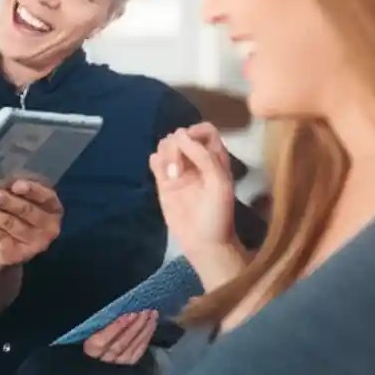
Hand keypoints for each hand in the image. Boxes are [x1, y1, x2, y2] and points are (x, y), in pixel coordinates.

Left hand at [0, 179, 62, 269]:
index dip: (31, 190)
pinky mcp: (18, 254)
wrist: (8, 245)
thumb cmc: (14, 211)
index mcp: (53, 208)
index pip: (46, 196)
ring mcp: (34, 243)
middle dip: (7, 202)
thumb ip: (12, 190)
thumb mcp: (17, 197)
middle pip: (27, 211)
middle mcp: (48, 226)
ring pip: (12, 225)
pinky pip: (0, 239)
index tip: (15, 185)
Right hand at [83, 311, 157, 363]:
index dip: (117, 327)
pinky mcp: (129, 363)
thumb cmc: (92, 331)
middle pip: (121, 343)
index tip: (129, 314)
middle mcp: (104, 358)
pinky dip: (147, 337)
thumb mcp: (91, 325)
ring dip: (144, 329)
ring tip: (151, 314)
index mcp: (90, 348)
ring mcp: (118, 362)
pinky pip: (140, 350)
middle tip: (145, 310)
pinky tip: (151, 325)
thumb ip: (99, 319)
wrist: (94, 351)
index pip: (102, 340)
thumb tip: (115, 308)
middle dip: (135, 325)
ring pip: (132, 347)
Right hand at [149, 123, 237, 256]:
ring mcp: (179, 170)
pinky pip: (155, 161)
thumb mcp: (219, 184)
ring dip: (166, 154)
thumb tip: (179, 135)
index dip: (195, 132)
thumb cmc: (217, 215)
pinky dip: (155, 161)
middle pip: (181, 136)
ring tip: (171, 175)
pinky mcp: (164, 182)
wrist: (203, 243)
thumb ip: (204, 157)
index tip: (187, 144)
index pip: (205, 131)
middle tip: (178, 168)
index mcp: (216, 158)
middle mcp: (196, 160)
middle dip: (176, 146)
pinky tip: (162, 175)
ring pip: (166, 146)